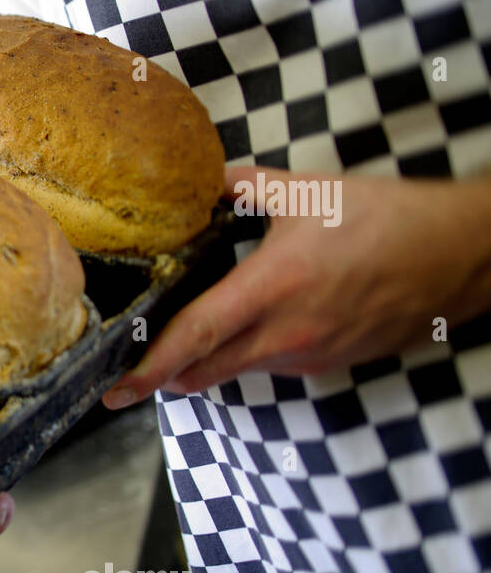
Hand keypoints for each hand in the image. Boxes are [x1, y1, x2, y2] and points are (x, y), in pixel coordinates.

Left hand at [102, 167, 490, 407]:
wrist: (461, 255)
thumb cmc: (388, 220)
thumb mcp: (307, 192)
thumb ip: (243, 188)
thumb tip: (205, 184)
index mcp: (272, 289)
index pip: (194, 338)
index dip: (149, 368)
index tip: (115, 388)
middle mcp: (287, 334)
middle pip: (204, 372)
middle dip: (162, 378)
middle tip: (127, 376)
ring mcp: (310, 356)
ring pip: (236, 371)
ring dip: (205, 363)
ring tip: (183, 341)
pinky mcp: (329, 364)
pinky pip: (272, 365)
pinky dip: (247, 354)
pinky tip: (248, 327)